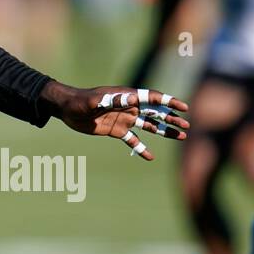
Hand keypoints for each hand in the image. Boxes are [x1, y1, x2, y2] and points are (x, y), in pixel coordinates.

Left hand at [40, 80, 188, 161]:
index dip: (168, 102)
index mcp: (126, 96)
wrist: (66, 109)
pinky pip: (132, 140)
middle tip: (187, 126)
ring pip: (148, 126)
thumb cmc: (80, 101)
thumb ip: (113, 99)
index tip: (183, 108)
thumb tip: (132, 98)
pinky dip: (141, 147)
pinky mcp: (116, 130)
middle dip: (171, 119)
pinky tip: (150, 157)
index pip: (152, 98)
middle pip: (155, 112)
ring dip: (163, 131)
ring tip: (180, 136)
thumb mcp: (95, 100)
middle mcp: (128, 107)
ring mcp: (123, 119)